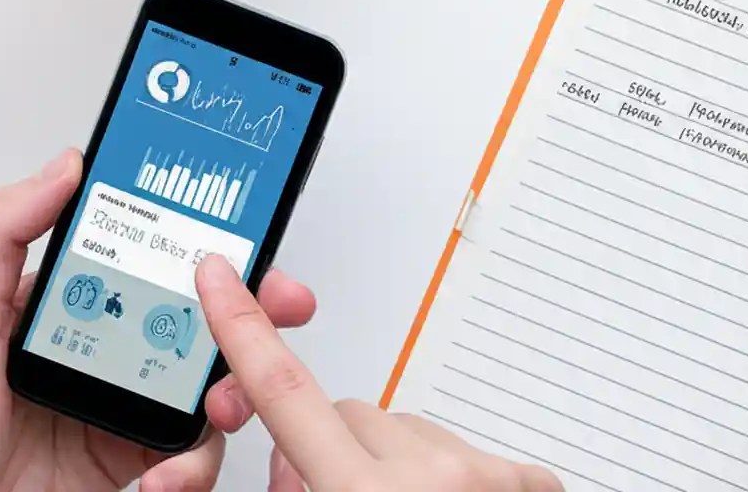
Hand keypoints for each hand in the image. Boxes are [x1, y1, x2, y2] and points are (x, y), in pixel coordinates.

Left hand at [0, 149, 318, 491]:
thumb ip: (2, 232)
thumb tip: (63, 167)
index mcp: (71, 296)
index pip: (149, 253)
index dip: (202, 239)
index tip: (242, 233)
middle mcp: (105, 342)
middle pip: (197, 312)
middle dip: (250, 305)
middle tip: (279, 304)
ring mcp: (123, 401)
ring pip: (208, 380)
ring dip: (233, 387)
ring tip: (221, 404)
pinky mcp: (133, 456)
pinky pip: (189, 452)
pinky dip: (194, 464)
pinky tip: (167, 473)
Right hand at [196, 255, 564, 491]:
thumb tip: (294, 460)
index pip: (285, 393)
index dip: (243, 329)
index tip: (220, 276)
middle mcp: (426, 476)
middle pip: (346, 414)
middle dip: (333, 449)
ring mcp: (482, 475)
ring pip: (406, 431)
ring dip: (395, 467)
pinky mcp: (526, 481)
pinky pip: (466, 451)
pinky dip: (454, 479)